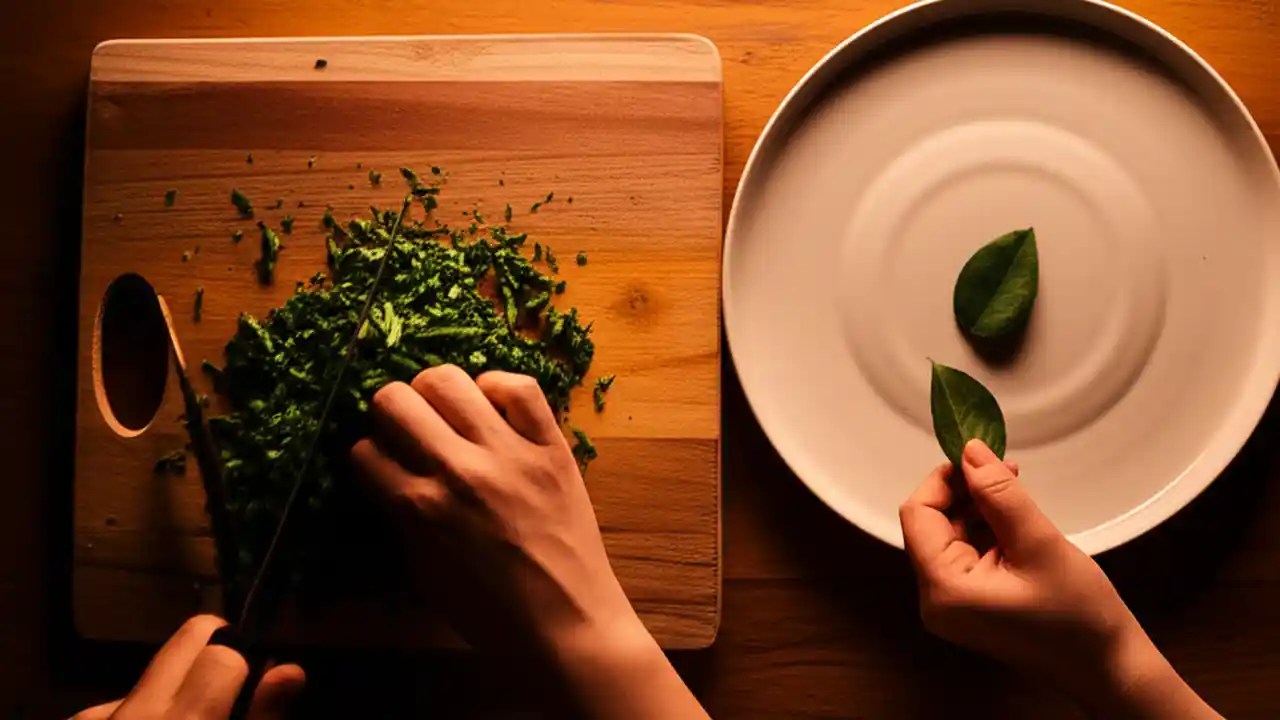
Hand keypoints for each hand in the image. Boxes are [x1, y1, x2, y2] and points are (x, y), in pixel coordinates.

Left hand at [71, 615, 303, 719]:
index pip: (223, 652)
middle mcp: (134, 711)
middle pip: (186, 639)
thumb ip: (263, 719)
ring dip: (172, 692)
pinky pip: (112, 705)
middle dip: (215, 649)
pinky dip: (133, 716)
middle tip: (229, 688)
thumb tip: (290, 669)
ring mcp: (96, 718)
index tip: (255, 684)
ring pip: (149, 676)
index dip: (246, 662)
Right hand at [352, 365, 707, 718]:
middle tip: (408, 431)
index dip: (368, 457)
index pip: (364, 451)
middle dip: (389, 412)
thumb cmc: (490, 613)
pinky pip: (520, 387)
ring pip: (449, 379)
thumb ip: (402, 518)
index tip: (383, 464)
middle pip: (395, 399)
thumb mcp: (425, 573)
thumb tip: (388, 475)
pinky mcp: (553, 447)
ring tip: (448, 415)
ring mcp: (510, 453)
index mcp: (420, 508)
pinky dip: (497, 388)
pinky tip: (490, 407)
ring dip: (435, 393)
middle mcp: (459, 470)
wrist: (567, 625)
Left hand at [899, 439, 1218, 718]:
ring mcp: (951, 605)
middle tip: (1006, 469)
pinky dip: (985, 530)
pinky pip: (964, 554)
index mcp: (943, 589)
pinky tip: (1015, 521)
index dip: (943, 479)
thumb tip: (970, 451)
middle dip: (964, 491)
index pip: (918, 514)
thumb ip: (1000, 494)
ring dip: (977, 509)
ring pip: (948, 536)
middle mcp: (935, 600)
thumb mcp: (1039, 543)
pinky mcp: (968, 605)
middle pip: (930, 524)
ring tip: (1017, 493)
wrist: (1107, 667)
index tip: (978, 457)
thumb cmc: (1079, 616)